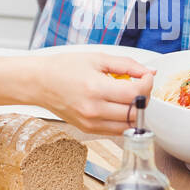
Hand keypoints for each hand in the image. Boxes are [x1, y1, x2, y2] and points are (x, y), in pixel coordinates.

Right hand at [32, 54, 155, 134]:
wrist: (40, 83)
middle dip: (144, 97)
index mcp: (96, 88)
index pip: (136, 94)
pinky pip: (116, 130)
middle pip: (135, 111)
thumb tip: (149, 72)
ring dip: (136, 111)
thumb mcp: (98, 58)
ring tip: (128, 96)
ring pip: (128, 125)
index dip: (147, 84)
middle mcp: (93, 110)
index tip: (146, 76)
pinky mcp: (88, 129)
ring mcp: (91, 123)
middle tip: (140, 85)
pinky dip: (123, 119)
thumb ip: (127, 65)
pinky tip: (117, 106)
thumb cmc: (64, 68)